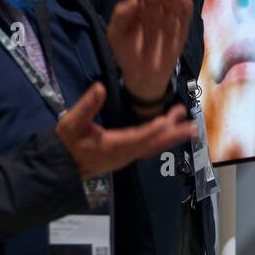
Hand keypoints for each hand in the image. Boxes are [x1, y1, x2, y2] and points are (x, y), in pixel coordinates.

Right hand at [55, 83, 197, 178]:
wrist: (61, 167)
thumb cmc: (66, 144)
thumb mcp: (71, 123)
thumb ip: (86, 106)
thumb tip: (99, 87)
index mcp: (112, 146)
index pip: (137, 137)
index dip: (153, 129)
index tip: (167, 121)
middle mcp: (124, 154)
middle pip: (153, 144)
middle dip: (173, 135)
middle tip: (192, 127)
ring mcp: (126, 157)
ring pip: (153, 147)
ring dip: (171, 137)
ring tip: (189, 127)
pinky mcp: (125, 156)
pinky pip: (148, 148)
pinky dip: (161, 140)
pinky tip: (170, 133)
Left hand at [106, 0, 192, 100]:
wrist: (141, 78)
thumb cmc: (126, 54)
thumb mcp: (115, 35)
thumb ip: (120, 16)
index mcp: (136, 8)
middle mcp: (153, 10)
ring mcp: (167, 20)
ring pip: (170, 2)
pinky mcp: (180, 32)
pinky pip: (184, 18)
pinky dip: (185, 8)